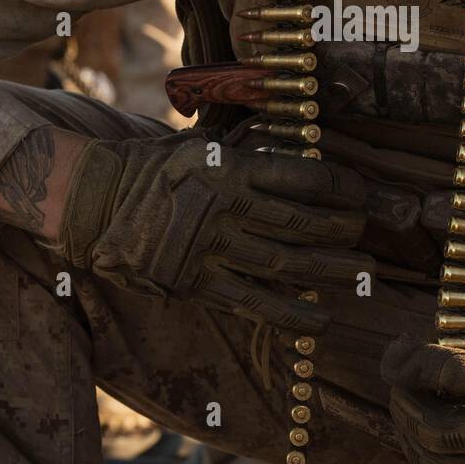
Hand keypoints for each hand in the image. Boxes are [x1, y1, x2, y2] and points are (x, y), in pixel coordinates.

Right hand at [56, 134, 374, 331]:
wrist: (99, 201)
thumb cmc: (159, 168)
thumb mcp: (204, 145)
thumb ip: (249, 153)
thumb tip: (301, 155)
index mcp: (231, 168)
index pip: (301, 177)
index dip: (340, 186)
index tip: (360, 192)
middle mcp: (226, 207)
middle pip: (302, 222)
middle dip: (343, 229)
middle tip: (365, 233)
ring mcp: (212, 248)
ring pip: (286, 263)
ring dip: (332, 270)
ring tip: (363, 274)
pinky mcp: (197, 283)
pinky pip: (253, 303)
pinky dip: (291, 313)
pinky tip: (320, 318)